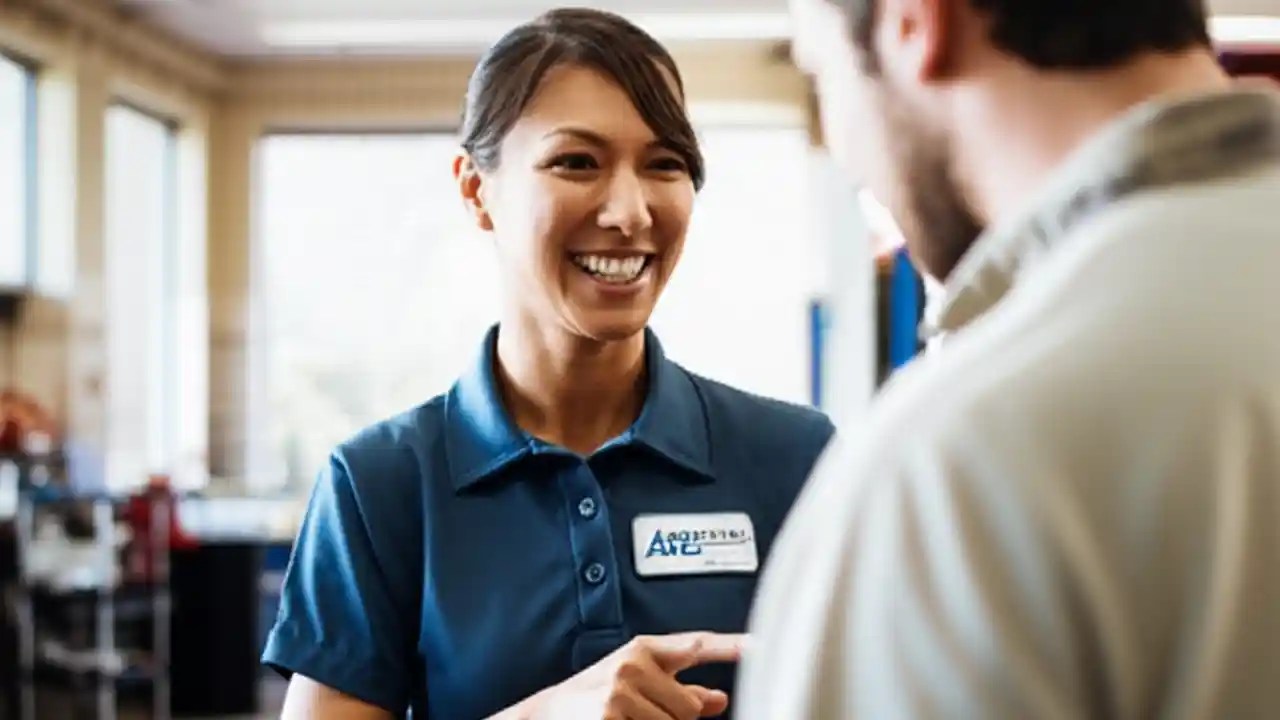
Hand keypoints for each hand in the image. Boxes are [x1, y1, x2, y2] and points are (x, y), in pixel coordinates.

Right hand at [531, 632, 744, 719]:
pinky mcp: (611, 714)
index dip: (734, 646)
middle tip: (636, 714)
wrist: (542, 715)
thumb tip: (720, 699)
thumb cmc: (591, 700)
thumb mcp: (633, 684)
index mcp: (643, 649)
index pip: (697, 644)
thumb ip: (679, 688)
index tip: (764, 646)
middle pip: (689, 708)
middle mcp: (634, 663)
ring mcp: (622, 690)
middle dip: (672, 719)